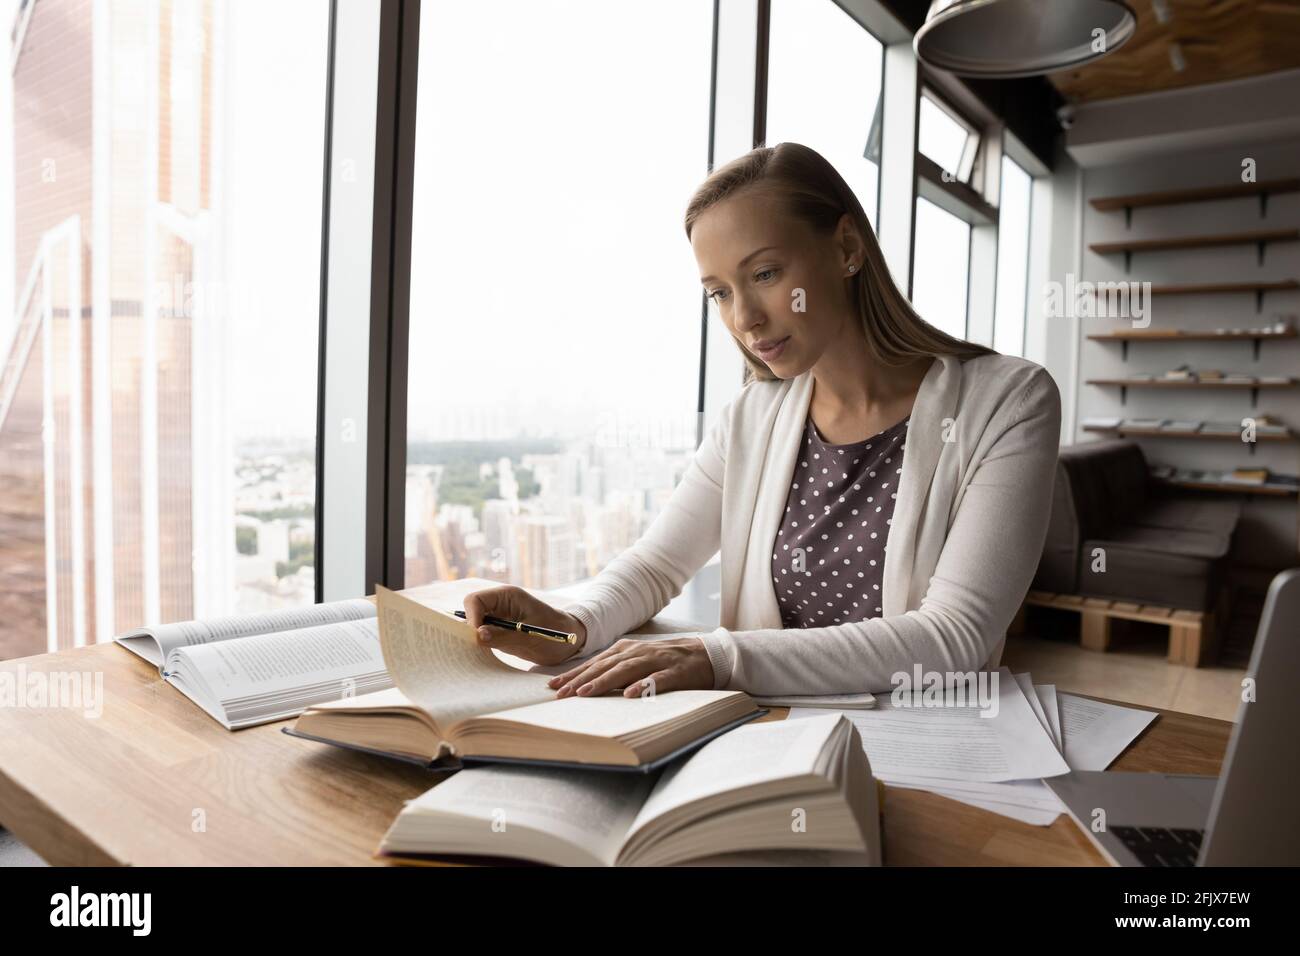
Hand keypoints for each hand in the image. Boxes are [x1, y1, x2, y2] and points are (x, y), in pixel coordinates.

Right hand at [462, 586, 585, 665]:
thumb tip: (477, 635)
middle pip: (470, 611)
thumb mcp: (531, 636)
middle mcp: (500, 604)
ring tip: (479, 653)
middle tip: (473, 647)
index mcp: (507, 596)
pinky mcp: (500, 632)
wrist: (571, 641)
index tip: (476, 636)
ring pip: (474, 624)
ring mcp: (499, 618)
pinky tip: (484, 655)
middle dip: (469, 628)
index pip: (475, 600)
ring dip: (473, 637)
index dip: (471, 617)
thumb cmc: (556, 633)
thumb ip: (504, 636)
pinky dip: (479, 644)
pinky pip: (482, 635)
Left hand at [546, 636, 714, 698]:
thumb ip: (616, 669)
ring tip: (585, 693)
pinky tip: (629, 695)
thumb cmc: (667, 661)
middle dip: (581, 679)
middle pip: (605, 666)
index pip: (595, 663)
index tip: (553, 686)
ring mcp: (657, 661)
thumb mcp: (639, 660)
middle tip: (560, 694)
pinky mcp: (676, 672)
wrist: (707, 654)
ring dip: (604, 681)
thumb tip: (585, 683)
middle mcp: (638, 652)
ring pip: (626, 670)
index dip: (573, 674)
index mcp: (627, 650)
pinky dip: (643, 686)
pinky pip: (657, 680)